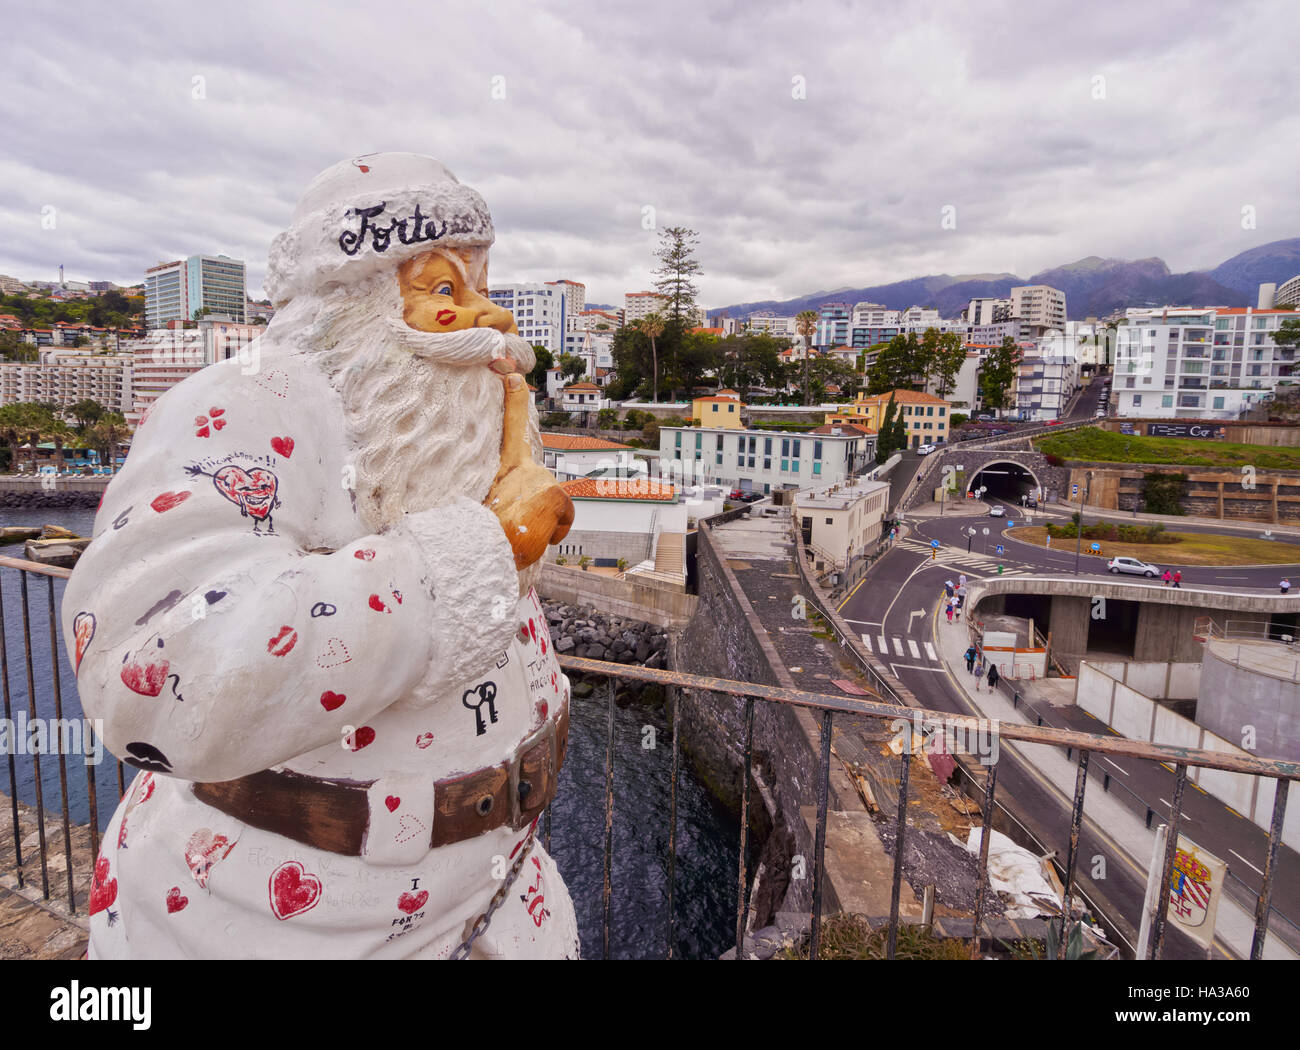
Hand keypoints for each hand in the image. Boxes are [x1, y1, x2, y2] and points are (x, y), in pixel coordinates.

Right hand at [486, 371, 573, 569]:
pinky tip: (536, 534)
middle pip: (543, 489)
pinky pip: (566, 518)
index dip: (511, 399)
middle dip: (534, 509)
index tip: (512, 373)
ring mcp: (538, 477)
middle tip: (512, 523)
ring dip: (542, 523)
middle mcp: (519, 467)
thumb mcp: (486, 515)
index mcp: (500, 467)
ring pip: (554, 505)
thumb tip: (502, 499)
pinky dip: (556, 531)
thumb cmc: (482, 539)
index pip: (508, 426)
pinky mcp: (555, 492)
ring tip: (519, 531)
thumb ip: (501, 501)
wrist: (480, 551)